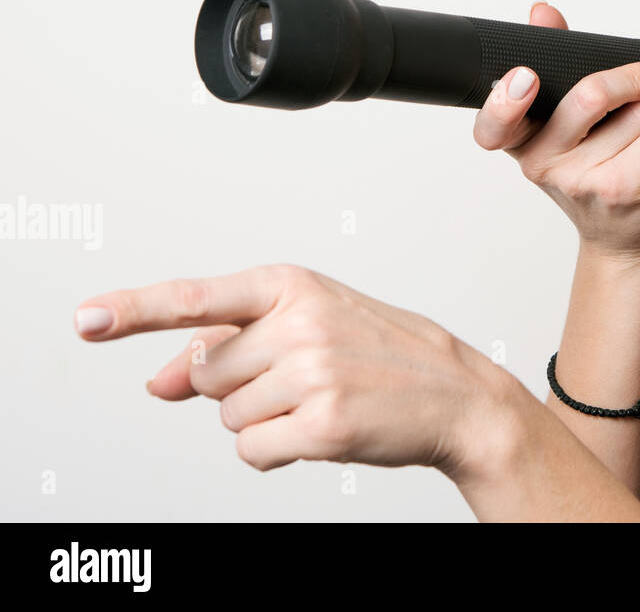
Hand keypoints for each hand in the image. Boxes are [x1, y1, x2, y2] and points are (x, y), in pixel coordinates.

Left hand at [72, 265, 513, 478]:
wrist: (454, 393)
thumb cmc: (378, 353)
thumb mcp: (306, 327)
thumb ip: (225, 343)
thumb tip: (157, 381)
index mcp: (292, 285)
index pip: (198, 297)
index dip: (134, 310)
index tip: (86, 319)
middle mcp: (300, 321)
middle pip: (206, 371)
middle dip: (238, 385)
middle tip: (299, 376)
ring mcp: (313, 371)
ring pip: (226, 416)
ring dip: (260, 419)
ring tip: (319, 399)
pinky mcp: (323, 422)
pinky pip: (251, 451)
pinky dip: (275, 451)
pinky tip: (319, 429)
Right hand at [472, 1, 639, 262]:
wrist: (621, 239)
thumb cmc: (594, 171)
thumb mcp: (566, 125)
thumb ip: (556, 65)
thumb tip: (542, 11)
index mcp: (522, 141)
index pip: (494, 125)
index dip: (505, 99)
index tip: (525, 76)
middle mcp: (542, 164)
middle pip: (590, 95)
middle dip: (631, 78)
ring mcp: (580, 181)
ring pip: (638, 113)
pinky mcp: (620, 190)